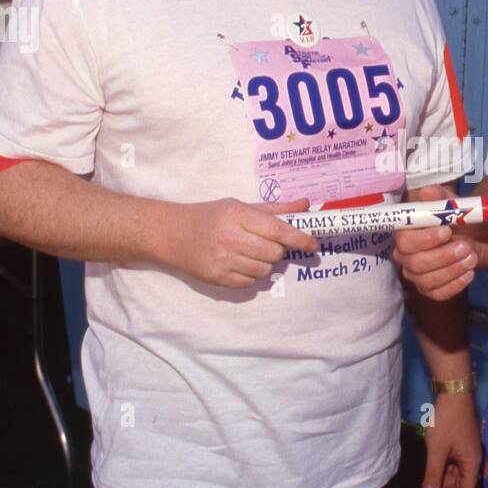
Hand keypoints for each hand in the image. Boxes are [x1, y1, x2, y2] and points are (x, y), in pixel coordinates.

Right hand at [167, 196, 317, 287]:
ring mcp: (224, 260)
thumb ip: (275, 209)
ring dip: (264, 263)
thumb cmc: (211, 216)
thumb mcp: (240, 206)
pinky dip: (251, 275)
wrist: (173, 234)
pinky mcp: (218, 278)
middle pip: (275, 253)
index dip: (300, 239)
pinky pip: (250, 283)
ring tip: (250, 252)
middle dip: (277, 250)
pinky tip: (239, 263)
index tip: (313, 244)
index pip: (279, 230)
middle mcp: (232, 237)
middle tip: (267, 244)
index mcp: (239, 215)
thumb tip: (305, 205)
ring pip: (264, 270)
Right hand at [394, 185, 478, 300]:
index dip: (424, 239)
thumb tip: (427, 192)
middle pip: (415, 263)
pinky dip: (455, 285)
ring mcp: (416, 276)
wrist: (472, 235)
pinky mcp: (430, 290)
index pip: (404, 241)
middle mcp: (405, 257)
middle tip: (466, 246)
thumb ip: (438, 197)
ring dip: (452, 270)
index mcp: (405, 234)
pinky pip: (438, 294)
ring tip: (472, 258)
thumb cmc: (455, 217)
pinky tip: (469, 273)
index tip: (447, 231)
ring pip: (426, 281)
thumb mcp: (450, 202)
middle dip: (442, 256)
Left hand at [422, 393, 481, 487]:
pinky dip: (443, 470)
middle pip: (461, 483)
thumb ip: (433, 475)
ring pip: (455, 473)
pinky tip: (432, 471)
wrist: (453, 394)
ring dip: (443, 482)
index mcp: (471, 463)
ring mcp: (465, 450)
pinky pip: (453, 463)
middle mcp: (472, 459)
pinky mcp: (459, 443)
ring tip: (428, 487)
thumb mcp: (437, 451)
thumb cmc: (447, 423)